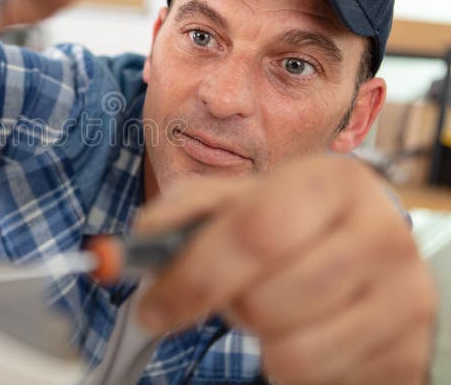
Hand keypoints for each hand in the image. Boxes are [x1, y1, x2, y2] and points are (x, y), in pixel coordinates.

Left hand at [135, 155, 436, 384]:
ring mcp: (405, 297)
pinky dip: (290, 366)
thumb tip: (138, 235)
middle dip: (226, 307)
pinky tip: (299, 332)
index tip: (152, 309)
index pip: (252, 235)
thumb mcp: (241, 199)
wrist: (366, 248)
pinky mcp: (409, 352)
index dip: (191, 277)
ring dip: (259, 340)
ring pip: (291, 352)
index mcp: (331, 182)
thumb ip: (186, 209)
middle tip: (227, 297)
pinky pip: (320, 381)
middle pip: (265, 301)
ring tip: (268, 310)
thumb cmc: (293, 221)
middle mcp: (381, 235)